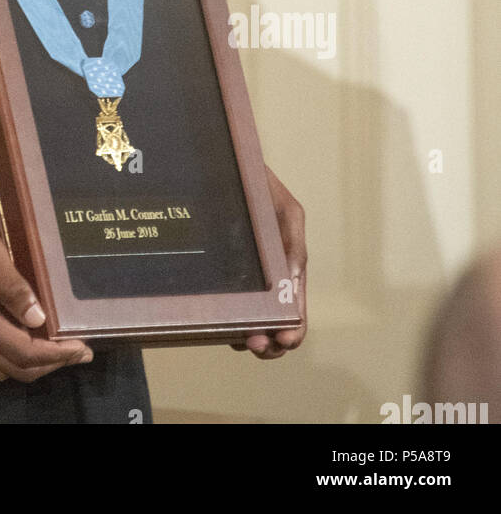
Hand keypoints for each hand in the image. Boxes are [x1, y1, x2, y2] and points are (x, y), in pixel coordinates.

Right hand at [0, 205, 93, 382]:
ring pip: (5, 367)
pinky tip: (35, 339)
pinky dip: (18, 354)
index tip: (83, 348)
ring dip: (37, 361)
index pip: (22, 351)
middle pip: (16, 368)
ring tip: (64, 346)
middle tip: (82, 352)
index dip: (55, 354)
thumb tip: (38, 318)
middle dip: (52, 363)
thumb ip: (12, 284)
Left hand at [231, 165, 306, 358]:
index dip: (292, 333)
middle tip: (253, 342)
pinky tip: (217, 322)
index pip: (295, 313)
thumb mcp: (286, 211)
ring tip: (236, 337)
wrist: (227, 168)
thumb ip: (293, 243)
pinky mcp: (218, 276)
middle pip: (271, 327)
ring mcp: (242, 282)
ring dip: (245, 338)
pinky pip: (222, 306)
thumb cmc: (262, 188)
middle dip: (267, 344)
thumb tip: (294, 279)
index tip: (282, 340)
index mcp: (287, 272)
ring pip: (247, 323)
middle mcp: (266, 283)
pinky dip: (224, 321)